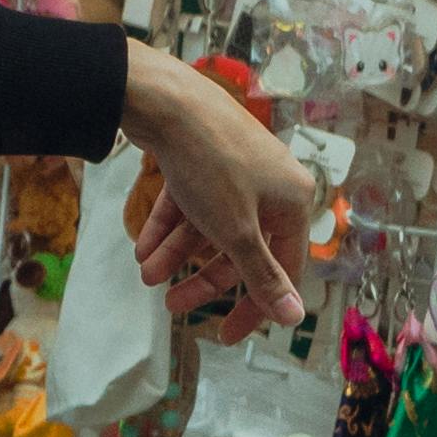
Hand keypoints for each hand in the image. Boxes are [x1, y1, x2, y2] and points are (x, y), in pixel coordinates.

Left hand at [118, 38, 315, 342]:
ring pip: (209, 225)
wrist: (168, 101)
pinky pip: (189, 202)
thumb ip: (262, 276)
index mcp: (293, 201)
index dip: (253, 304)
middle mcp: (271, 183)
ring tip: (145, 274)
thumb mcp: (237, 231)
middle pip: (241, 246)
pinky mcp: (202, 156)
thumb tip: (295, 317)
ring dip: (176, 254)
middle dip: (202, 277)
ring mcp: (236, 167)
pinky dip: (168, 226)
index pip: (281, 267)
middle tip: (170, 304)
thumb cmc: (212, 167)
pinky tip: (141, 249)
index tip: (223, 334)